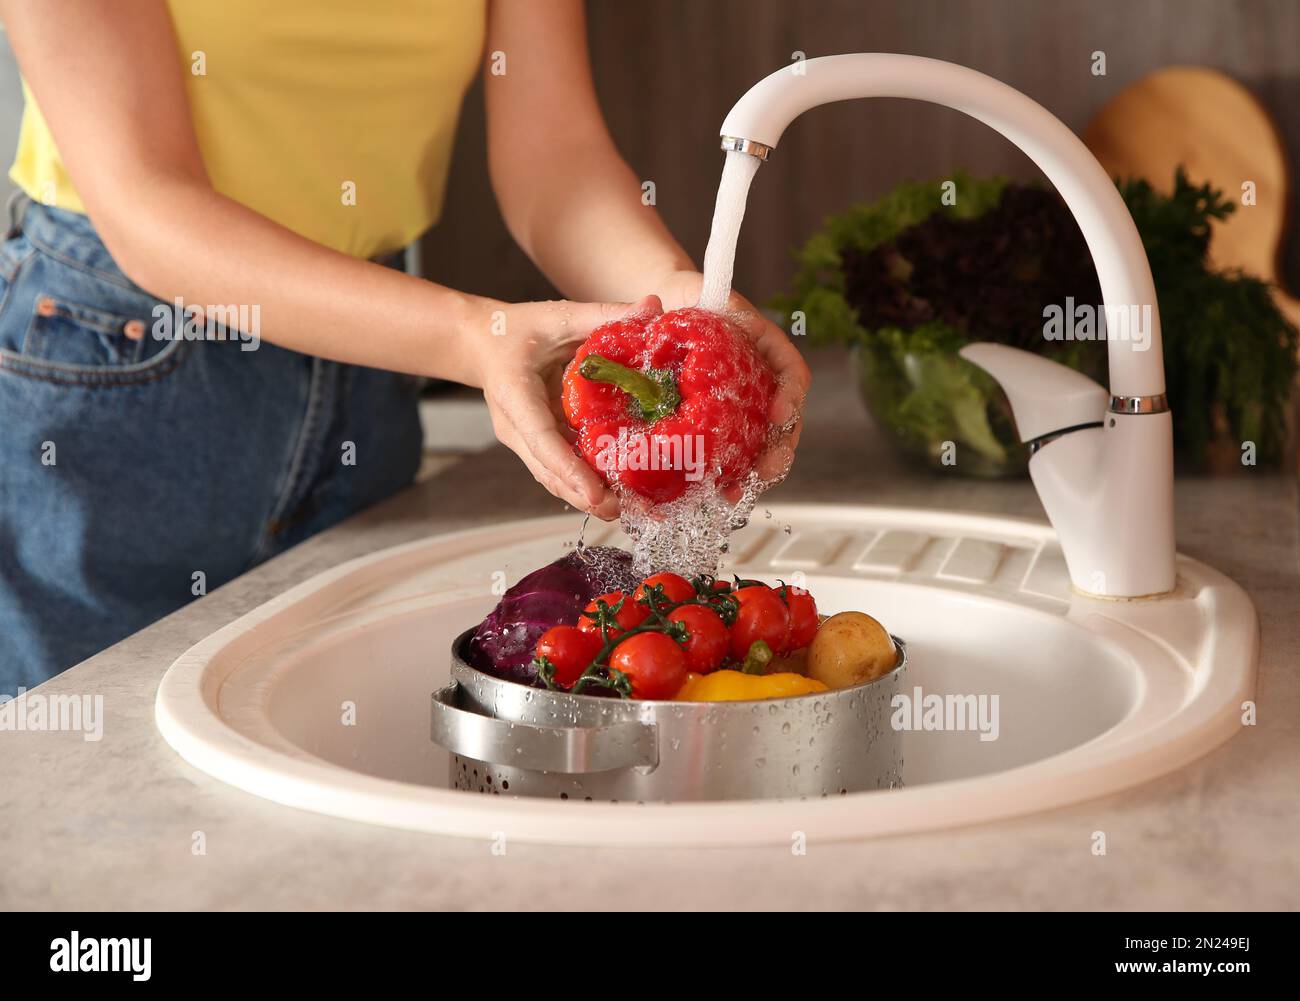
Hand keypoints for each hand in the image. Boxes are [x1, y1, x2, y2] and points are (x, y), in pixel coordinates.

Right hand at [466, 294, 663, 519]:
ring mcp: (525, 440)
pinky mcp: (537, 443)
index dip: (570, 470)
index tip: (596, 494)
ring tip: (627, 509)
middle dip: (584, 495)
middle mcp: (516, 428)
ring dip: (587, 496)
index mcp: (514, 396)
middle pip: (549, 473)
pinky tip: (618, 491)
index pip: (542, 440)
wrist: (482, 342)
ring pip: (554, 478)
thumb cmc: (518, 330)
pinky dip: (586, 481)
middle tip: (624, 510)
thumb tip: (653, 306)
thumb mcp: (558, 317)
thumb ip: (604, 315)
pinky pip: (561, 468)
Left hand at [650, 270, 811, 492]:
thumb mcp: (691, 294)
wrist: (669, 315)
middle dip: (779, 448)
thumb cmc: (684, 301)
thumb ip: (689, 303)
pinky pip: (735, 453)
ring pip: (763, 443)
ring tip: (737, 491)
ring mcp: (746, 405)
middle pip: (785, 419)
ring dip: (754, 470)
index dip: (791, 395)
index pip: (792, 372)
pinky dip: (729, 474)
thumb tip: (656, 306)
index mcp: (766, 347)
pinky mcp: (724, 426)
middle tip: (765, 470)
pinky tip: (718, 492)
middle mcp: (762, 380)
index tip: (778, 412)